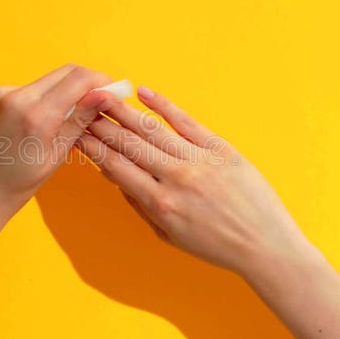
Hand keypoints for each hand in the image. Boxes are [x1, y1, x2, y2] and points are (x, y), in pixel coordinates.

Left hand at [0, 64, 117, 232]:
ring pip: (45, 81)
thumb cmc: (17, 184)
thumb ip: (80, 119)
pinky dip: (38, 99)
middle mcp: (15, 97)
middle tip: (97, 100)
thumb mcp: (57, 154)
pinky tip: (36, 122)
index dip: (100, 81)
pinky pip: (25, 88)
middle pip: (63, 73)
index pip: (78, 79)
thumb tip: (105, 94)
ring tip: (64, 119)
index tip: (112, 90)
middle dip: (84, 83)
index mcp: (36, 116)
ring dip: (61, 92)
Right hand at [77, 85, 313, 277]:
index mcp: (160, 204)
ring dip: (123, 111)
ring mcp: (198, 160)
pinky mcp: (220, 148)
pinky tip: (143, 93)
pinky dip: (162, 105)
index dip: (92, 147)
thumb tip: (115, 175)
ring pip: (151, 129)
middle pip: (128, 144)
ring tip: (103, 95)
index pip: (115, 167)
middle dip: (101, 124)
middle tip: (81, 107)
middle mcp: (175, 179)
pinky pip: (185, 121)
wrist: (264, 245)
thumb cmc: (216, 245)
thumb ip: (140, 205)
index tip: (75, 132)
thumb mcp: (169, 235)